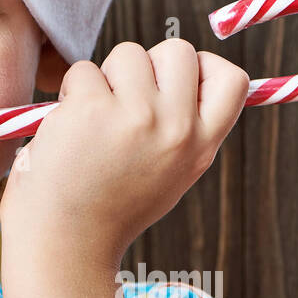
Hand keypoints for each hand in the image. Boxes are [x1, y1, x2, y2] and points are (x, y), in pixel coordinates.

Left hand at [0, 38, 249, 275]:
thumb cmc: (108, 209)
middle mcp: (176, 129)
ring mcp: (136, 116)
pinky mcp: (93, 109)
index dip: (202, 68)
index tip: (172, 83)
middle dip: (146, 65)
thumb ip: (182, 131)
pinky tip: (68, 130)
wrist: (66, 246)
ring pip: (127, 54)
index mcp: (200, 147)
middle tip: (124, 100)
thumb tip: (185, 77)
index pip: (231, 78)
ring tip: (92, 122)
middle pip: (177, 51)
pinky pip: (84, 70)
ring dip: (104, 79)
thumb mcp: (168, 175)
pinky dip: (70, 94)